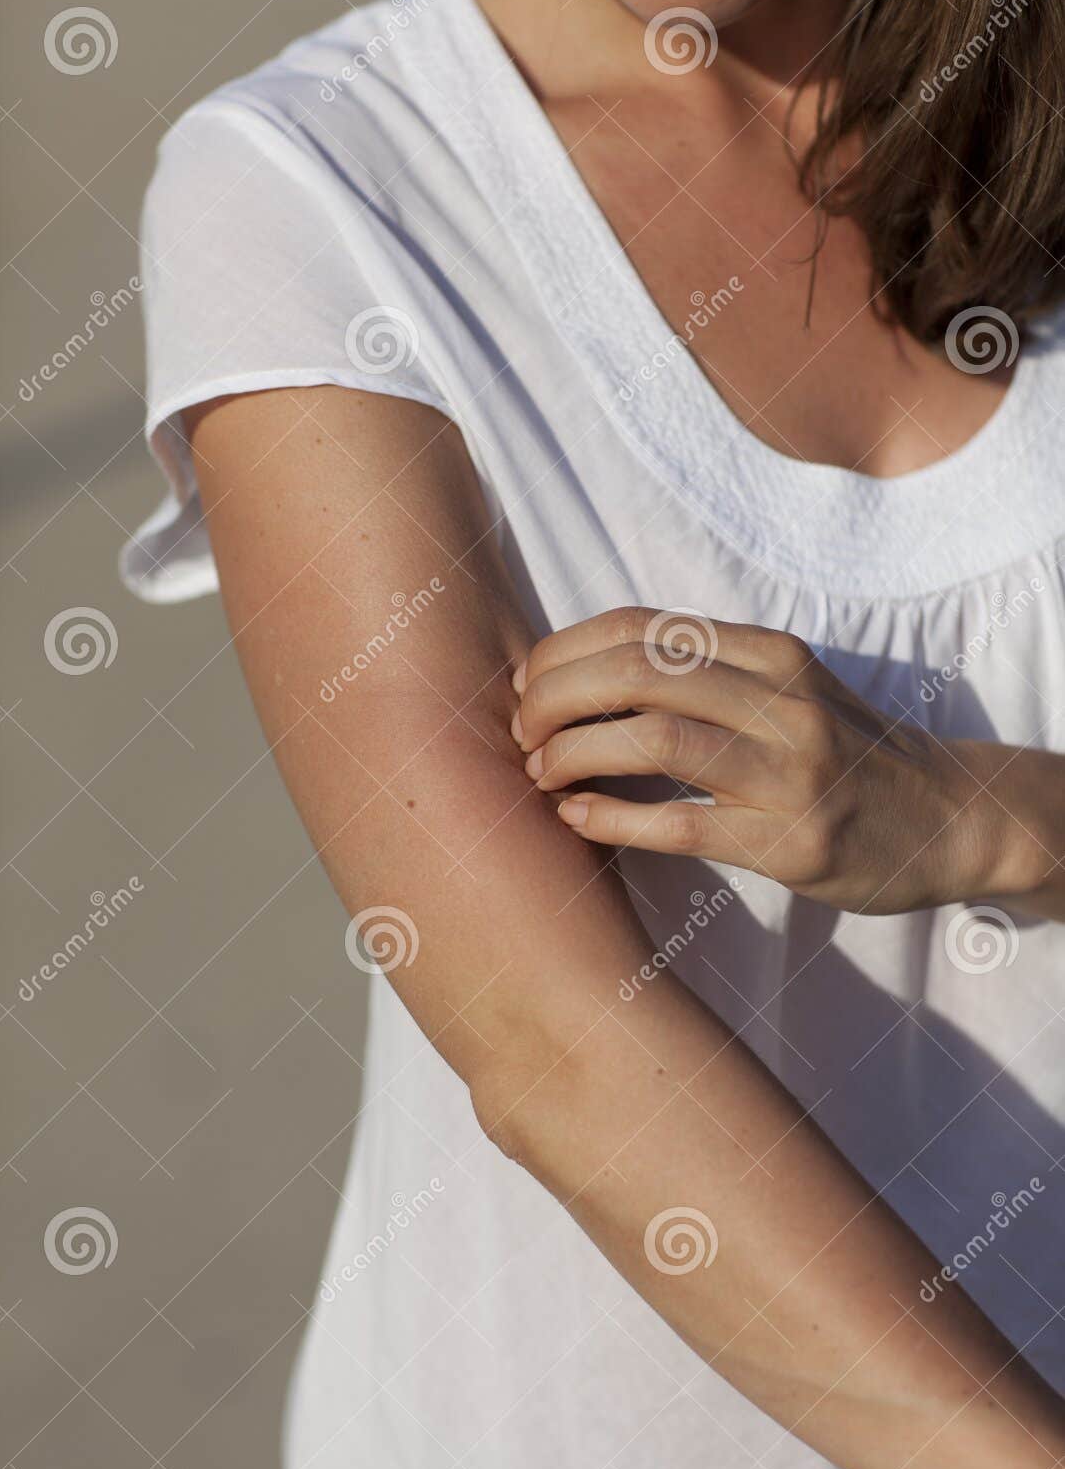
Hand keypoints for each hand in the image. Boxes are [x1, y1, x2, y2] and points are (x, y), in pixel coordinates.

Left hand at [511, 607, 1007, 914]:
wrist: (948, 819)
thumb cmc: (845, 755)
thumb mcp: (785, 691)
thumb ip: (705, 676)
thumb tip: (586, 675)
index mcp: (771, 654)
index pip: (643, 628)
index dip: (566, 652)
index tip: (528, 684)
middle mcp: (781, 701)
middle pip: (637, 672)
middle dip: (555, 697)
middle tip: (520, 731)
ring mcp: (791, 771)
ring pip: (654, 739)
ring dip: (574, 752)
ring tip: (538, 772)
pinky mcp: (791, 841)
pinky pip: (681, 823)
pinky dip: (613, 818)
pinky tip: (574, 817)